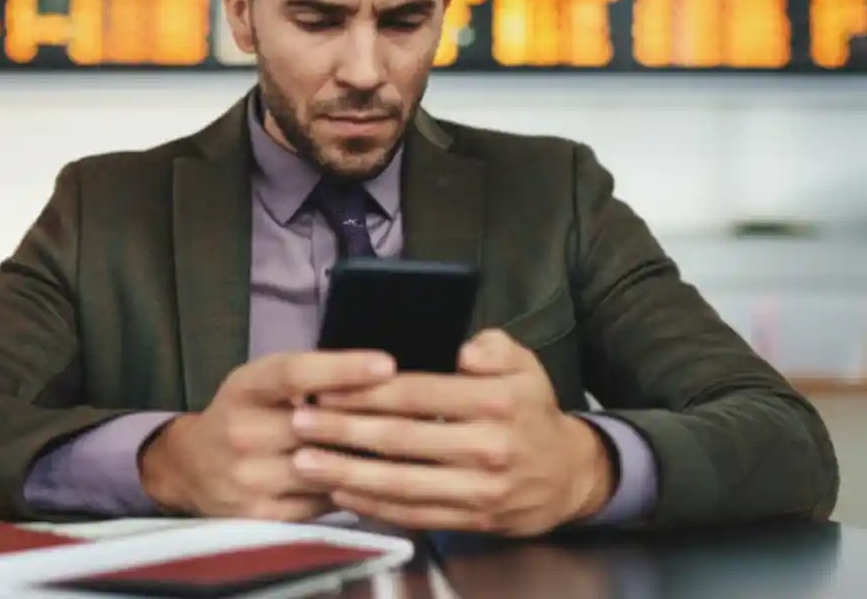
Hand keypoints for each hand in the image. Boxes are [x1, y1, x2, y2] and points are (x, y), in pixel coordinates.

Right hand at [139, 350, 396, 520]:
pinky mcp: (260, 515)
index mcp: (244, 388)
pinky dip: (349, 489)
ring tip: (407, 446)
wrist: (190, 467)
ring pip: (326, 468)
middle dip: (369, 420)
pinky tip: (373, 479)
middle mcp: (241, 431)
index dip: (342, 368)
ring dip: (365, 459)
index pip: (295, 373)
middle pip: (317, 426)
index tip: (386, 364)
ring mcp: (249, 478)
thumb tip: (378, 372)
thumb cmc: (244, 413)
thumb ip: (308, 377)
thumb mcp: (262, 382)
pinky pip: (322, 503)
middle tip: (419, 412)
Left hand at [289, 330, 613, 535]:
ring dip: (347, 472)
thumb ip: (493, 345)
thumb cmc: (530, 411)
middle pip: (400, 439)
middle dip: (342, 431)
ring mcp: (479, 490)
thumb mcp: (524, 364)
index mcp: (495, 403)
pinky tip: (341, 492)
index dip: (366, 392)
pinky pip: (414, 514)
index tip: (324, 388)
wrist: (568, 475)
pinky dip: (373, 506)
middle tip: (298, 423)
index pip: (417, 394)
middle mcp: (487, 448)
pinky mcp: (472, 520)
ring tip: (305, 461)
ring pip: (401, 482)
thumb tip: (462, 348)